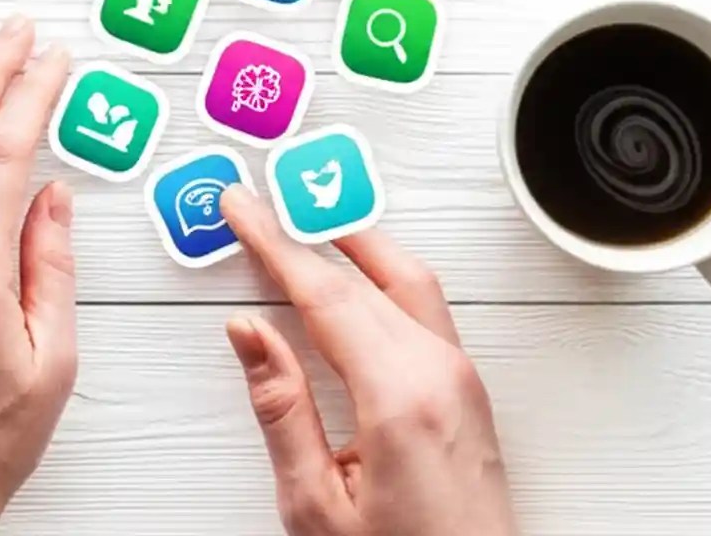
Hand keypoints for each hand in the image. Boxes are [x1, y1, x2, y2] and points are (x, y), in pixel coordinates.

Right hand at [221, 187, 517, 535]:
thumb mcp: (316, 505)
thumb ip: (281, 410)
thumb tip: (250, 335)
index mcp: (400, 397)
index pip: (326, 295)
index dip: (277, 245)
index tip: (243, 210)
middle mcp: (440, 373)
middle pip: (366, 275)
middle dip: (307, 233)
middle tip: (262, 206)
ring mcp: (461, 377)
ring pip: (405, 278)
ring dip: (352, 241)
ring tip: (305, 220)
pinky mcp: (467, 388)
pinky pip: (423, 304)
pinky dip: (380, 273)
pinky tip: (354, 274)